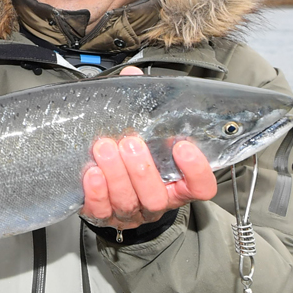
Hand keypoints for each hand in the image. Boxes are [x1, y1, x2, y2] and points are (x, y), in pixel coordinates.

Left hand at [80, 67, 217, 229]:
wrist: (107, 185)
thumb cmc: (132, 155)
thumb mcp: (143, 131)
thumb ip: (142, 105)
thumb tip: (132, 76)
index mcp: (177, 183)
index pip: (201, 187)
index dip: (197, 171)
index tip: (183, 146)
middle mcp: (157, 200)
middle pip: (156, 196)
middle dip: (142, 169)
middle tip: (130, 142)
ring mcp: (131, 212)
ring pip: (128, 202)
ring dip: (116, 174)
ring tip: (104, 148)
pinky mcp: (105, 216)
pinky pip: (101, 210)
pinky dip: (95, 191)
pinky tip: (91, 172)